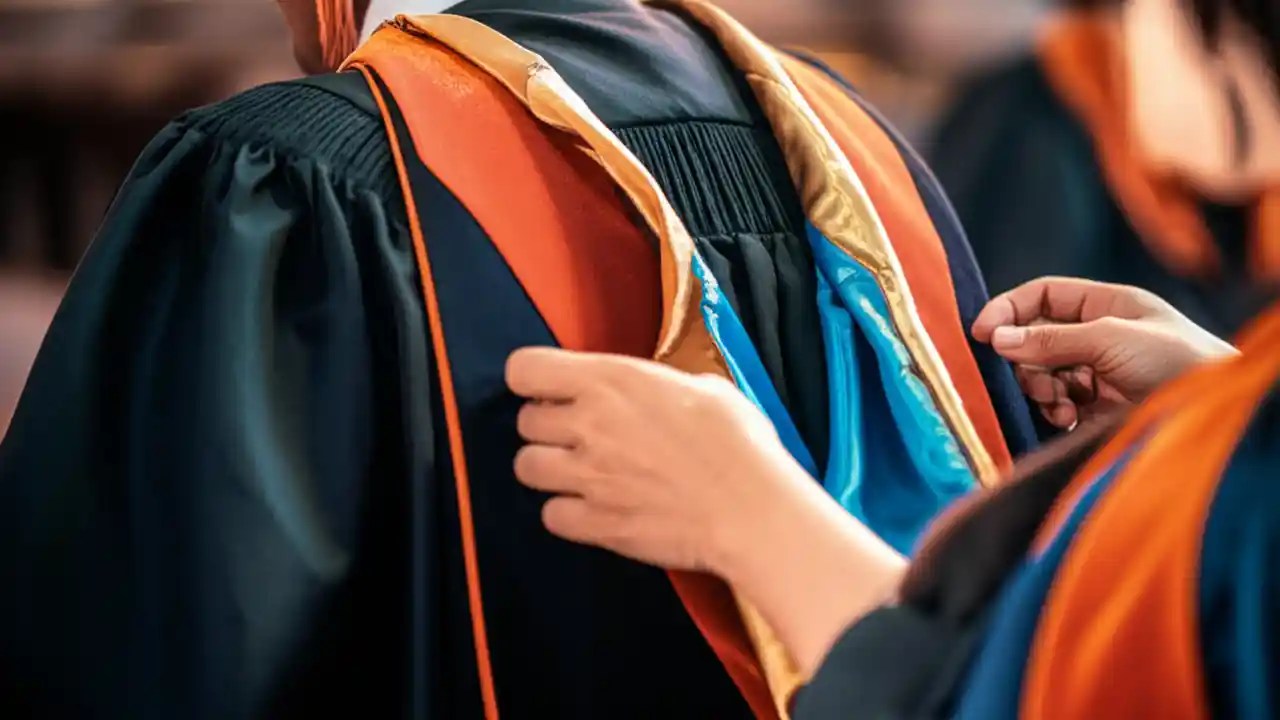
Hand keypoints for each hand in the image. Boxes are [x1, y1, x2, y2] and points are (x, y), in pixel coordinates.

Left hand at [507, 347, 905, 674]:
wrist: (753, 510)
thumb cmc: (739, 444)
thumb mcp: (706, 387)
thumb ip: (661, 385)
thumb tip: (656, 392)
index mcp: (612, 381)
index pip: (524, 368)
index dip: (533, 380)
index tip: (551, 391)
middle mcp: (589, 424)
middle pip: (525, 421)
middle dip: (547, 428)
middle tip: (580, 436)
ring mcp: (587, 476)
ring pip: (526, 467)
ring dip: (549, 470)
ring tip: (582, 473)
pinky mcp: (595, 523)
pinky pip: (550, 516)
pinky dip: (567, 514)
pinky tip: (594, 509)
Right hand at [972, 277, 1237, 427]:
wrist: (1213, 411)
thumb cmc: (1179, 362)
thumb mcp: (1110, 339)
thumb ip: (1051, 340)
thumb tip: (995, 339)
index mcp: (1106, 305)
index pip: (1043, 297)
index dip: (1009, 310)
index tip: (981, 334)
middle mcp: (1099, 335)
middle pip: (1035, 338)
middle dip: (1026, 360)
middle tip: (1035, 380)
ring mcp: (1098, 372)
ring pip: (1043, 374)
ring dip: (1041, 389)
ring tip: (1060, 404)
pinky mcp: (1099, 408)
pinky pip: (1057, 405)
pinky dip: (1054, 412)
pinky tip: (1068, 419)